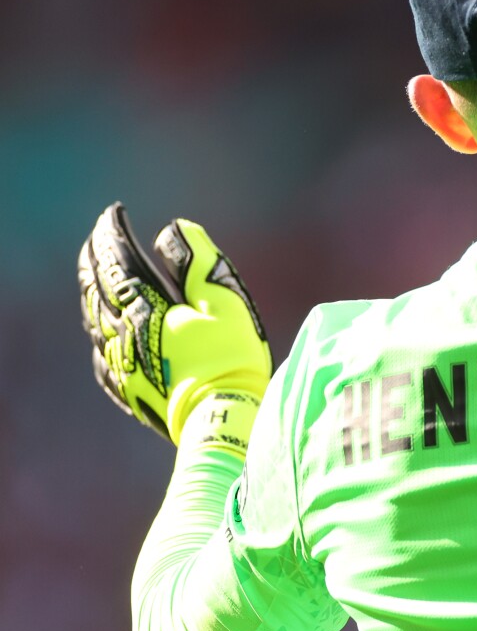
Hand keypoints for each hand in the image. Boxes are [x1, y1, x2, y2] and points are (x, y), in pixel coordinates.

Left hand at [78, 203, 269, 451]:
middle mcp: (121, 332)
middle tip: (100, 236)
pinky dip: (99, 329)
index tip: (115, 213)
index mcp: (144, 307)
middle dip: (96, 256)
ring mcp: (118, 361)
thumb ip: (197, 263)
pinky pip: (100, 351)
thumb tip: (173, 229)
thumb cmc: (229, 358)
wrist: (219, 417)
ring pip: (93, 316)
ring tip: (97, 274)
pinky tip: (105, 329)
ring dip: (93, 289)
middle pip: (96, 286)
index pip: (117, 260)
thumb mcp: (225, 302)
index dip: (113, 232)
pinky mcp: (124, 385)